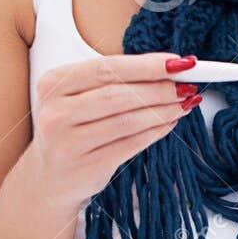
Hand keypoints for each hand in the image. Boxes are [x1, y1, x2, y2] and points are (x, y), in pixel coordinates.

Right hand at [28, 53, 202, 211]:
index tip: (178, 62)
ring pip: (128, 120)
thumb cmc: (74, 127)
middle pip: (119, 94)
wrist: (49, 176)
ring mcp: (68, 142)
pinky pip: (132, 144)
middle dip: (160, 88)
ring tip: (185, 102)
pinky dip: (158, 130)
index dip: (147, 65)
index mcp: (54, 83)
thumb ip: (117, 81)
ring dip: (164, 110)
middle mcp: (56, 111)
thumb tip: (171, 67)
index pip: (107, 68)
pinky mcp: (87, 166)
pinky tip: (171, 121)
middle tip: (188, 84)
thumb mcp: (80, 97)